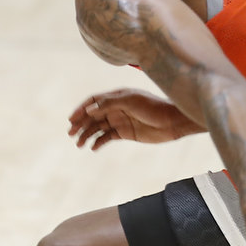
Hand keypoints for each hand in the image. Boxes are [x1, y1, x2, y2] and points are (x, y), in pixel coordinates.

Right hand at [67, 88, 198, 148]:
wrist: (174, 121)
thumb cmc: (154, 107)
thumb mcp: (130, 101)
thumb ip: (109, 104)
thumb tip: (88, 110)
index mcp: (116, 97)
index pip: (93, 102)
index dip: (81, 110)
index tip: (72, 120)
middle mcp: (115, 108)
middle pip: (92, 116)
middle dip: (80, 124)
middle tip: (71, 134)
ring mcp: (120, 121)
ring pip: (98, 128)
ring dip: (87, 135)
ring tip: (79, 144)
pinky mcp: (125, 133)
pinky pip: (107, 137)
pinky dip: (99, 142)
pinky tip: (93, 148)